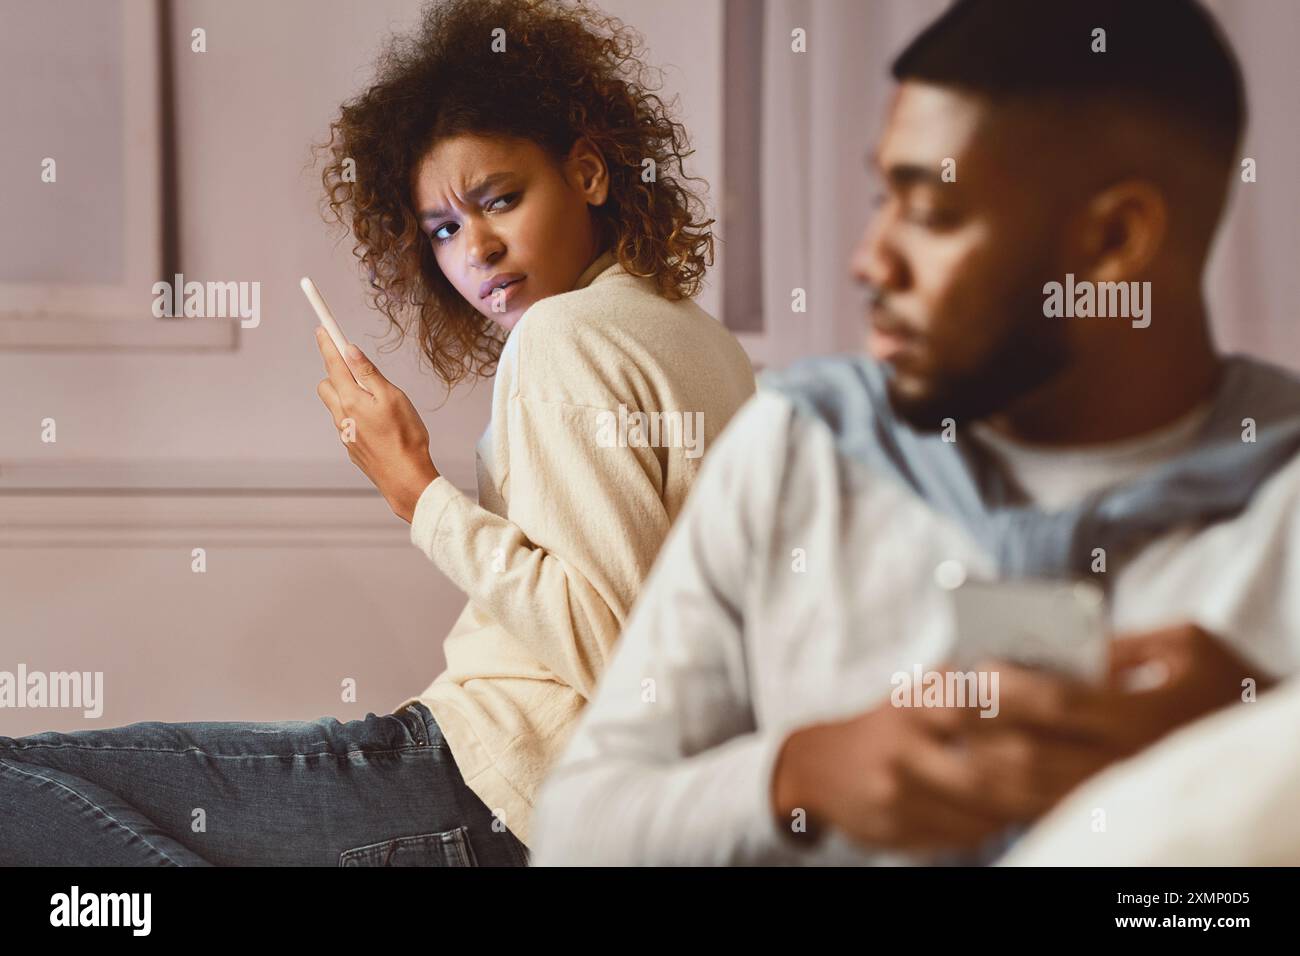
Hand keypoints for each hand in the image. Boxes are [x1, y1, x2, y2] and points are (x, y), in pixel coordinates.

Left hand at [314, 327, 439, 522]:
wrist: (405, 478)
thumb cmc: (404, 438)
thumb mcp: (393, 397)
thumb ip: (369, 373)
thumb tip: (350, 351)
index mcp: (351, 399)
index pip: (334, 363)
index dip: (328, 343)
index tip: (322, 329)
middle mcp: (342, 415)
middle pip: (328, 384)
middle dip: (336, 372)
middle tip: (357, 369)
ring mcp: (345, 432)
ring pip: (337, 404)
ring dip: (348, 394)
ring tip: (377, 401)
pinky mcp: (352, 445)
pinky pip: (347, 422)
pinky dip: (357, 414)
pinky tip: (379, 423)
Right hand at [770, 623, 1267, 853]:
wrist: (818, 766)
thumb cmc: (891, 720)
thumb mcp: (922, 688)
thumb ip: (973, 681)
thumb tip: (1056, 674)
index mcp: (916, 697)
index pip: (983, 705)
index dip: (1036, 716)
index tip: (1084, 726)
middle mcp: (903, 742)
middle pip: (991, 770)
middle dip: (1044, 780)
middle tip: (1089, 781)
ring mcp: (898, 789)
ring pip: (982, 810)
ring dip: (1025, 808)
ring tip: (1063, 800)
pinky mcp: (896, 826)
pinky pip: (962, 834)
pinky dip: (995, 827)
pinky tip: (1014, 816)